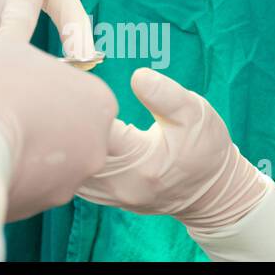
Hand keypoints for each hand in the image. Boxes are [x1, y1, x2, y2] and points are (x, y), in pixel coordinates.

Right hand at [0, 36, 116, 220]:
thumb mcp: (9, 48)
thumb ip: (28, 56)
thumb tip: (22, 60)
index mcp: (100, 102)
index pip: (78, 92)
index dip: (45, 88)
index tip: (20, 87)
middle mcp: (97, 146)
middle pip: (67, 129)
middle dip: (38, 122)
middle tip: (3, 111)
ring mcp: (71, 181)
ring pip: (48, 161)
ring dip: (23, 149)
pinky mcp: (42, 206)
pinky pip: (27, 186)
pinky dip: (10, 173)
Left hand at [77, 68, 267, 229]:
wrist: (212, 191)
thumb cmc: (205, 149)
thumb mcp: (196, 114)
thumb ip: (167, 95)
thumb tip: (137, 76)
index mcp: (141, 165)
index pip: (95, 131)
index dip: (84, 106)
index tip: (81, 85)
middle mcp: (119, 186)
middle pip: (71, 153)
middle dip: (65, 121)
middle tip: (63, 93)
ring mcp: (109, 196)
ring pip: (67, 169)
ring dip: (64, 140)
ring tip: (62, 110)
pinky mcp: (104, 198)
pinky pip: (73, 176)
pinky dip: (69, 154)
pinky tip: (73, 132)